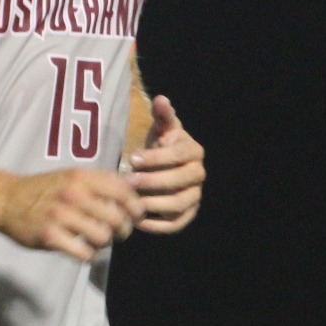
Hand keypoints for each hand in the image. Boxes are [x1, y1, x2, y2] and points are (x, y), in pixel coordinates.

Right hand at [0, 168, 146, 261]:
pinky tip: (84, 252)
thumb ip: (102, 181)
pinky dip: (89, 256)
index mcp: (82, 177)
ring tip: (98, 241)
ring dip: (105, 244)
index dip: (136, 207)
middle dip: (124, 230)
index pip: (123, 192)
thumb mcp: (72, 175)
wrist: (7, 199)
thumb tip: (136, 184)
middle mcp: (73, 193)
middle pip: (117, 218)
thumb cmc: (44, 189)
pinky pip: (83, 253)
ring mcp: (60, 215)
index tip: (136, 217)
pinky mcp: (50, 236)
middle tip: (119, 234)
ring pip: (102, 237)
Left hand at [127, 95, 203, 233]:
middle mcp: (199, 174)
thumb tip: (161, 100)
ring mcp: (195, 196)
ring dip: (153, 204)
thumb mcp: (160, 128)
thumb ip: (161, 115)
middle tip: (127, 182)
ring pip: (179, 204)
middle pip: (179, 181)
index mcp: (194, 151)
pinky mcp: (187, 215)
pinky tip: (137, 220)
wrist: (161, 166)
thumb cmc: (159, 145)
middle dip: (152, 181)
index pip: (178, 155)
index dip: (156, 158)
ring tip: (131, 201)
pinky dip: (157, 226)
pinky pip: (176, 224)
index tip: (132, 158)